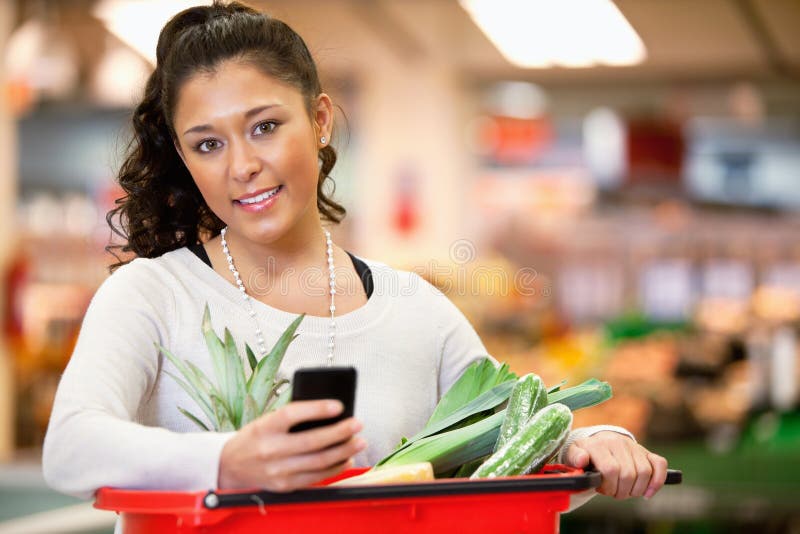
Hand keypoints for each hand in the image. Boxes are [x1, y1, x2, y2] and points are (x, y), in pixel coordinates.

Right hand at [218, 400, 366, 491]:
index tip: (339, 405)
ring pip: (319, 462)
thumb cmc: (255, 437)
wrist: (230, 465)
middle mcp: (270, 450)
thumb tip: (330, 413)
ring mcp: (278, 471)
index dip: (317, 409)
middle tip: (357, 423)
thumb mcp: (266, 420)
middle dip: (340, 432)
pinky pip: (316, 478)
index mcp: (264, 428)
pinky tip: (346, 459)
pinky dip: (335, 468)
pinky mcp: (285, 485)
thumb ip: (293, 418)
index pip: (293, 414)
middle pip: (312, 441)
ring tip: (358, 442)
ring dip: (344, 451)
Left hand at [564, 431, 666, 499]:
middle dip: (621, 490)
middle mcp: (618, 442)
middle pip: (628, 474)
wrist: (597, 441)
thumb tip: (582, 460)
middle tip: (613, 492)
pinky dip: (657, 481)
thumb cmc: (586, 453)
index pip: (611, 469)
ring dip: (636, 489)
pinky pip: (660, 464)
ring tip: (624, 491)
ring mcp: (634, 446)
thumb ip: (575, 458)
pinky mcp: (646, 452)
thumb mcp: (573, 454)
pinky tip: (647, 493)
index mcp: (599, 444)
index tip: (602, 489)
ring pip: (645, 472)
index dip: (608, 485)